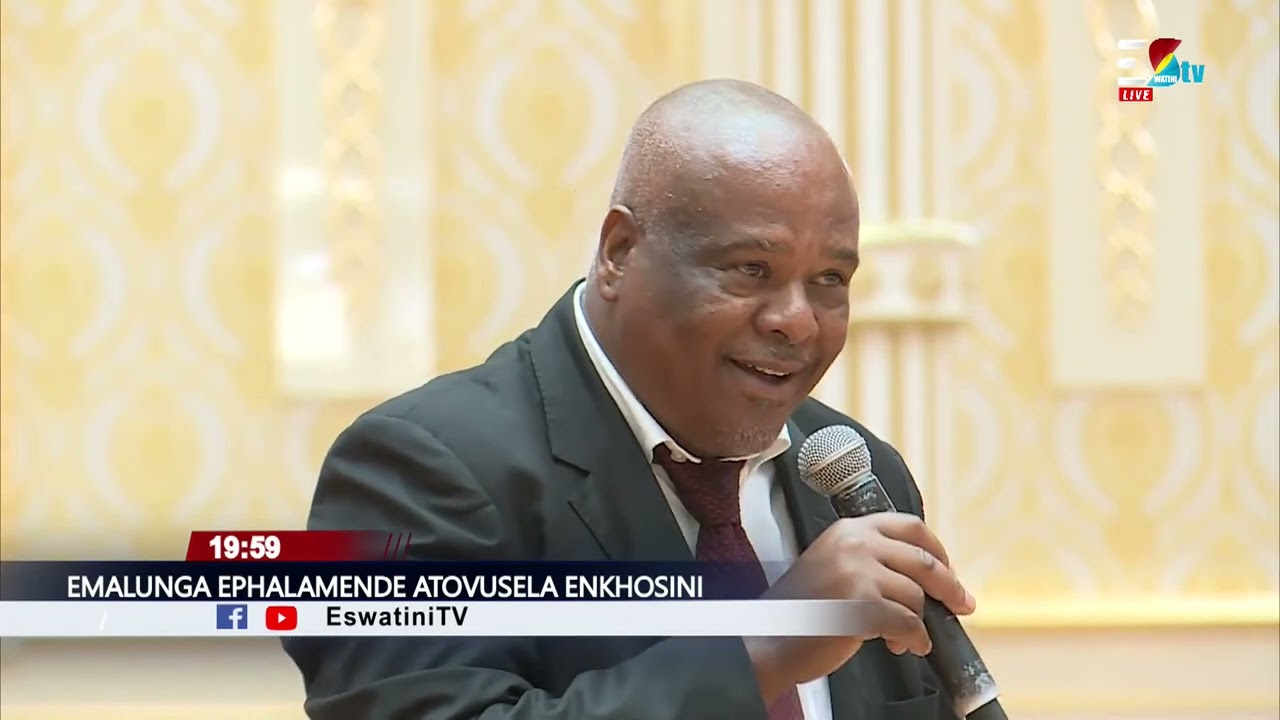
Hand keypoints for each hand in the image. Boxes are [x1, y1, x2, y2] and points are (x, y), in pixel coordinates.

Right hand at [743, 513, 974, 703]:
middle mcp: (855, 543)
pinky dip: (914, 640)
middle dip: (949, 586)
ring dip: (917, 623)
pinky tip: (903, 646)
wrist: (770, 638)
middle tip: (962, 604)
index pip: (910, 526)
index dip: (937, 549)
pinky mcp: (862, 605)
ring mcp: (858, 572)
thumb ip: (869, 559)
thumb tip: (921, 577)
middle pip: (923, 560)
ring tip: (902, 638)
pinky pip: (908, 624)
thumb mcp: (832, 564)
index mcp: (848, 529)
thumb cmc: (801, 610)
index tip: (948, 569)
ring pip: (916, 597)